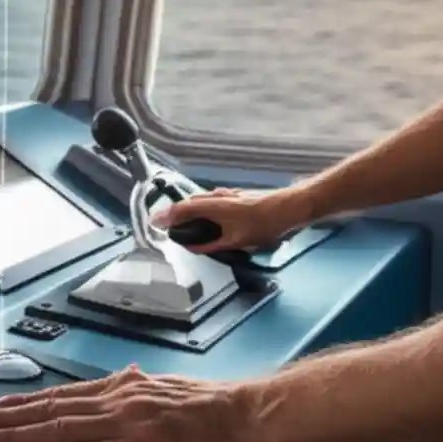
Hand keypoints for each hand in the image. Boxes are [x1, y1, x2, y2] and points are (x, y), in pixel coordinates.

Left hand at [0, 365, 261, 441]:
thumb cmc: (219, 406)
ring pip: (54, 429)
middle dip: (2, 415)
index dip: (21, 400)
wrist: (251, 414)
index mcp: (123, 387)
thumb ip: (140, 386)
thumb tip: (124, 375)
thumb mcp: (171, 387)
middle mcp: (115, 398)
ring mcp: (122, 423)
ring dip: (11, 434)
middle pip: (47, 408)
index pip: (60, 394)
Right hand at [150, 186, 310, 253]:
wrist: (288, 208)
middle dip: (174, 213)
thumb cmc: (262, 224)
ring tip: (181, 224)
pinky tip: (205, 220)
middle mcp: (216, 196)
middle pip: (188, 203)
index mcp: (212, 205)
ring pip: (199, 202)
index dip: (166, 216)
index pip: (181, 209)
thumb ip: (211, 245)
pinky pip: (209, 202)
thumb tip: (193, 247)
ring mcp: (226, 195)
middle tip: (164, 225)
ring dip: (187, 211)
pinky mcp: (234, 197)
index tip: (153, 223)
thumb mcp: (236, 240)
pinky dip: (200, 210)